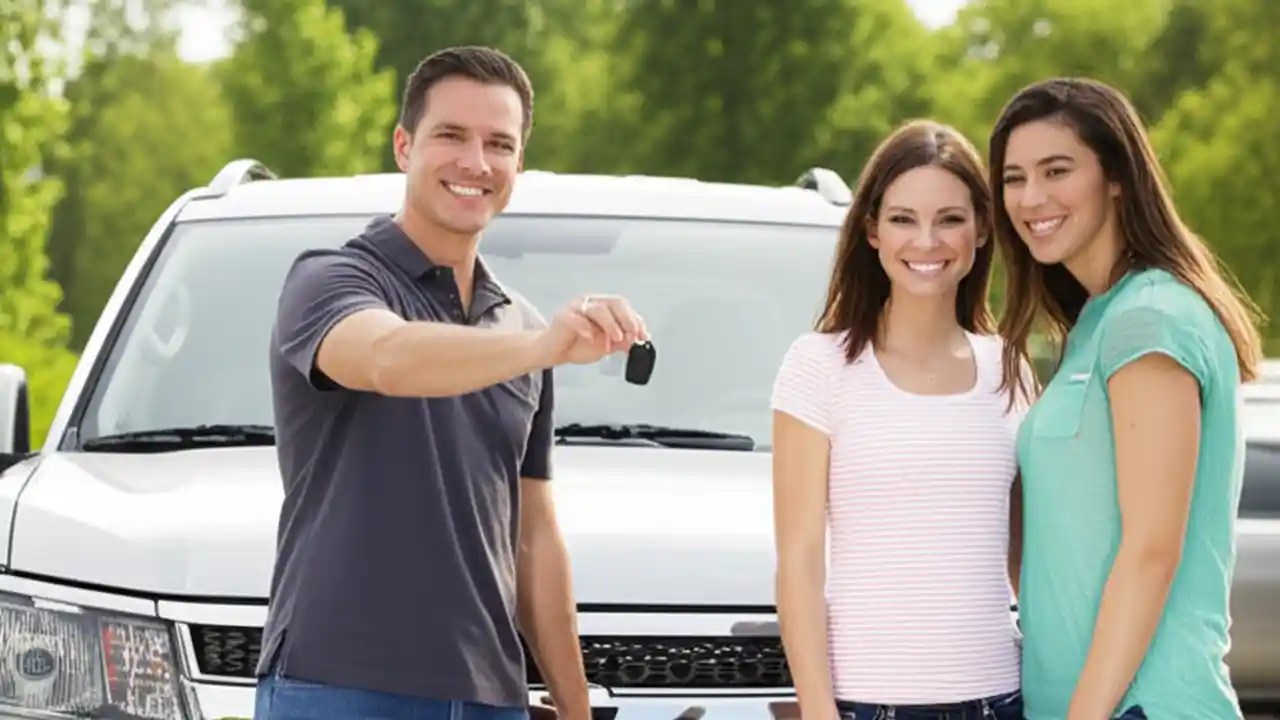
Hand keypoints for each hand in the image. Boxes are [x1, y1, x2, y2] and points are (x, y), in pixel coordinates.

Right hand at [534, 294, 648, 366]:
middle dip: (627, 319)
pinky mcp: (563, 316)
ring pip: (598, 309)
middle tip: (632, 335)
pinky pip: (576, 319)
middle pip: (614, 303)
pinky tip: (591, 339)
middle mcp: (590, 302)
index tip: (642, 336)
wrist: (555, 352)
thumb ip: (621, 341)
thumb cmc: (578, 344)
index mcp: (603, 305)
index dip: (635, 320)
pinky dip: (586, 328)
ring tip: (615, 340)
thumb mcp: (606, 344)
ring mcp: (576, 307)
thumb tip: (637, 341)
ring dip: (610, 325)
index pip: (623, 306)